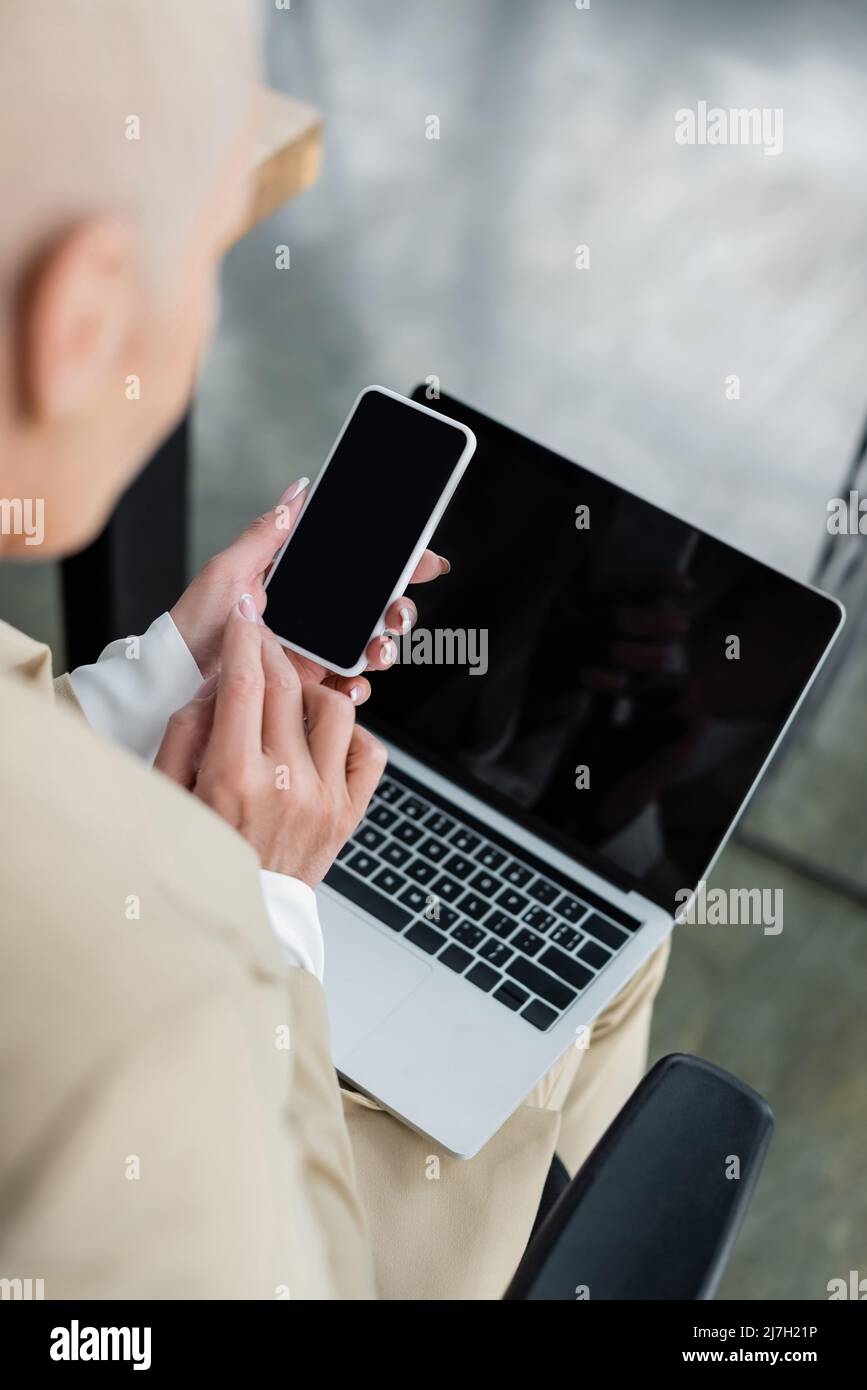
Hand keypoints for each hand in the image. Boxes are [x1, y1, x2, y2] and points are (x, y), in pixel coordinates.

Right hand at [155, 601, 386, 884]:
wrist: (240, 914)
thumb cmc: (201, 854)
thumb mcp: (171, 792)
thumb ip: (188, 732)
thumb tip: (215, 684)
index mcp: (233, 777)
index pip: (242, 684)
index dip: (243, 640)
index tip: (245, 618)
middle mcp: (285, 785)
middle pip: (288, 687)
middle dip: (272, 651)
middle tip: (261, 641)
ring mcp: (324, 800)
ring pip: (336, 709)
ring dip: (312, 693)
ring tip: (291, 703)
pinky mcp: (349, 815)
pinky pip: (370, 752)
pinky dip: (352, 735)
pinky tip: (325, 739)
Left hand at [170, 477, 450, 704]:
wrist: (175, 682)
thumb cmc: (193, 625)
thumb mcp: (228, 572)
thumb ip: (267, 535)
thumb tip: (298, 491)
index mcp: (296, 580)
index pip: (356, 565)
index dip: (396, 562)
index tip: (423, 558)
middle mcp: (311, 615)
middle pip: (374, 608)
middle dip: (399, 609)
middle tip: (398, 613)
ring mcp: (311, 651)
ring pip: (369, 647)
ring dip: (384, 648)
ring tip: (378, 651)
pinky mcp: (307, 686)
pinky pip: (346, 686)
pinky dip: (358, 688)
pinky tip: (354, 685)